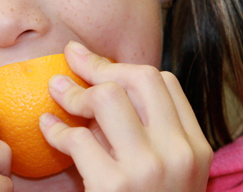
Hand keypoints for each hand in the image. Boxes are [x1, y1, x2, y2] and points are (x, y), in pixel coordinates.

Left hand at [40, 42, 211, 191]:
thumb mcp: (169, 177)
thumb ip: (150, 139)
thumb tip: (104, 89)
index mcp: (196, 148)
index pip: (164, 83)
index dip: (125, 69)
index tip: (98, 68)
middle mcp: (178, 153)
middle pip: (139, 78)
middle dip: (99, 66)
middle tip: (70, 63)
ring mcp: (148, 169)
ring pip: (108, 97)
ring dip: (74, 92)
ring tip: (56, 94)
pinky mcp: (115, 186)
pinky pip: (78, 137)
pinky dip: (55, 130)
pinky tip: (47, 129)